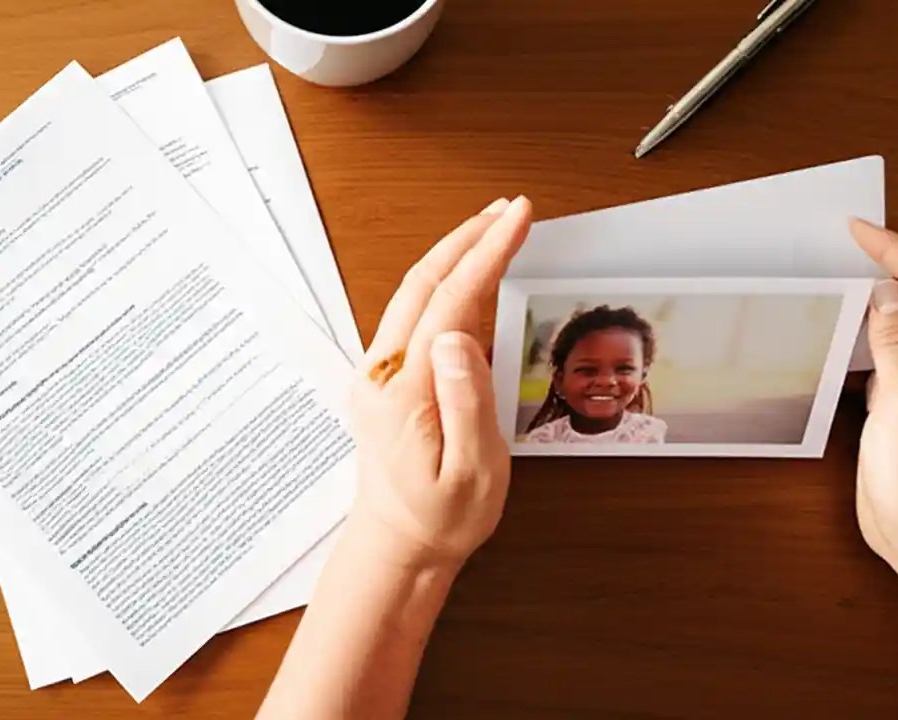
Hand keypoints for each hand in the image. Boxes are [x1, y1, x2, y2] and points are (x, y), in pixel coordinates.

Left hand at [347, 196, 531, 569]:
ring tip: (495, 230)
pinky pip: (415, 319)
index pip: (450, 302)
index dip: (487, 253)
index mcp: (406, 392)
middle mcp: (383, 374)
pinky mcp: (385, 381)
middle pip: (423, 283)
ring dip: (454, 257)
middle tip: (510, 209)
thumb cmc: (439, 520)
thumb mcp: (472, 473)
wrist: (395, 549)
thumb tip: (459, 337)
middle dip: (467, 238)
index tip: (518, 217)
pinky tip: (472, 280)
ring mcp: (379, 375)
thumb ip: (467, 402)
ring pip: (415, 296)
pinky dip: (446, 287)